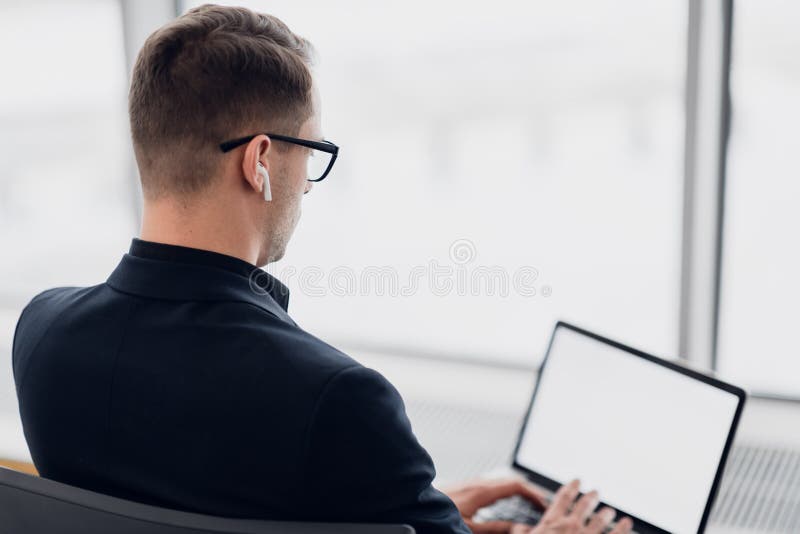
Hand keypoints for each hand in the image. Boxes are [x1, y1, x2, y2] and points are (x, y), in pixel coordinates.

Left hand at [442, 477, 546, 532]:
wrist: (417, 504)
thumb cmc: (439, 514)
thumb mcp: (471, 528)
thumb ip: (495, 528)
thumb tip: (515, 528)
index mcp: (483, 491)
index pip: (515, 486)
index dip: (532, 493)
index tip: (543, 502)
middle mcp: (479, 483)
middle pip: (511, 481)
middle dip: (528, 491)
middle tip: (539, 504)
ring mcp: (472, 483)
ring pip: (501, 482)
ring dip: (516, 490)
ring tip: (527, 503)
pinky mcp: (466, 486)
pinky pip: (492, 485)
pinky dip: (504, 491)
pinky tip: (504, 502)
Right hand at [511, 480, 633, 533]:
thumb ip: (520, 533)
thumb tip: (519, 527)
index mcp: (552, 522)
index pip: (563, 497)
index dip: (571, 487)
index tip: (577, 481)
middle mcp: (571, 525)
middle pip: (584, 505)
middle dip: (591, 497)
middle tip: (596, 492)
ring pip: (601, 519)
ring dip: (606, 513)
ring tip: (610, 511)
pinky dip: (623, 528)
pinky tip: (627, 523)